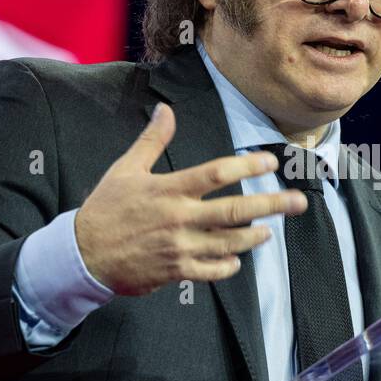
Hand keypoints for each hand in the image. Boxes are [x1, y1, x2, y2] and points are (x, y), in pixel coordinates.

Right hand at [74, 102, 306, 294]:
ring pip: (229, 242)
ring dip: (253, 236)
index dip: (247, 164)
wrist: (82, 254)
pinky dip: (228, 265)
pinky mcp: (176, 271)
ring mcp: (180, 247)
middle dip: (271, 205)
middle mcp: (179, 218)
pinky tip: (236, 258)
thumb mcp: (125, 169)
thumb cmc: (105, 208)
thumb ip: (152, 140)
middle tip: (298, 202)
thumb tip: (166, 109)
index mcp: (169, 189)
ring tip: (268, 230)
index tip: (271, 161)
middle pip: (235, 209)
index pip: (216, 173)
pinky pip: (212, 270)